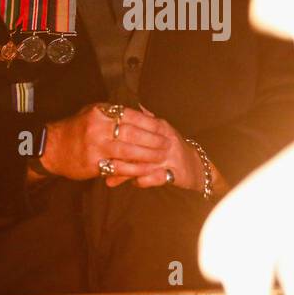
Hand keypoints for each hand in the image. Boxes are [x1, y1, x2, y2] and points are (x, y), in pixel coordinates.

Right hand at [40, 103, 166, 179]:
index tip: (163, 127)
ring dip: (148, 155)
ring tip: (161, 156)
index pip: (131, 115)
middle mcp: (98, 127)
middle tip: (167, 143)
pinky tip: (146, 169)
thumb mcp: (93, 112)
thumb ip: (115, 112)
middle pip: (133, 133)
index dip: (150, 123)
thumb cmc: (76, 129)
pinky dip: (135, 169)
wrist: (52, 147)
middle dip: (153, 139)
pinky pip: (119, 167)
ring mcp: (95, 146)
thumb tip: (142, 111)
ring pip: (129, 150)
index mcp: (100, 112)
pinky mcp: (93, 163)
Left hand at [104, 105, 220, 193]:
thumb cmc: (170, 150)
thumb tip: (118, 110)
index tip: (97, 139)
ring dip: (126, 171)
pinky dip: (144, 181)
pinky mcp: (176, 173)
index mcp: (159, 126)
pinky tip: (134, 184)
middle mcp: (164, 139)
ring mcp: (171, 156)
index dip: (115, 132)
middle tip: (98, 160)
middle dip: (116, 153)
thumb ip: (139, 123)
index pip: (135, 125)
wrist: (196, 167)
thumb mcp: (157, 133)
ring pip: (143, 163)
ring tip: (110, 177)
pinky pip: (155, 177)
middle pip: (136, 144)